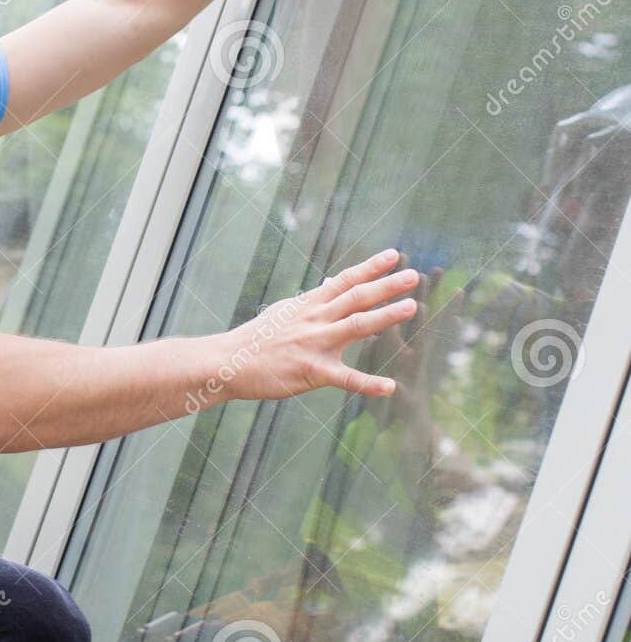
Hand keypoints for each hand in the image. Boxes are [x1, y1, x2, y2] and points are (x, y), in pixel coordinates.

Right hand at [216, 248, 418, 402]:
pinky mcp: (312, 371)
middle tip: (414, 275)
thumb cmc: (256, 339)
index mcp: (309, 305)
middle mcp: (315, 319)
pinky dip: (369, 384)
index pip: (345, 280)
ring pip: (357, 326)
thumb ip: (312, 301)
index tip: (394, 255)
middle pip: (357, 298)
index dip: (371, 267)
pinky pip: (346, 378)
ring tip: (412, 307)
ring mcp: (315, 344)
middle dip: (387, 285)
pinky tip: (390, 386)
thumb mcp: (285, 312)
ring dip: (386, 316)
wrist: (228, 362)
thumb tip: (331, 283)